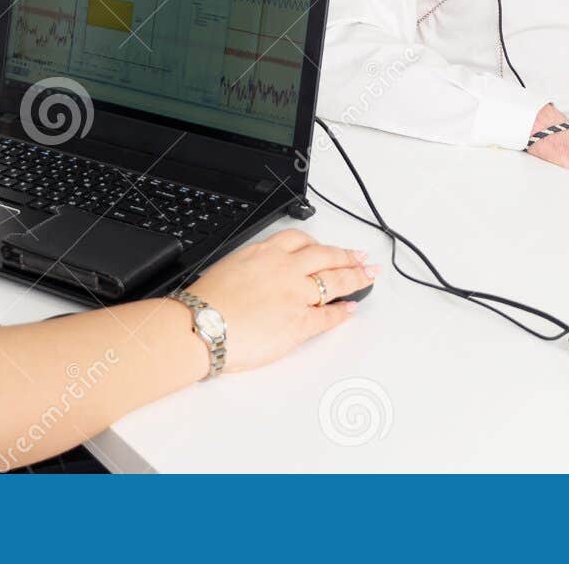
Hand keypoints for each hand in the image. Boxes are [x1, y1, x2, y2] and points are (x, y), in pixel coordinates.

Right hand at [182, 229, 376, 373]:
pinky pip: (328, 316)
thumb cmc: (206, 304)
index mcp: (264, 252)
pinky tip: (350, 309)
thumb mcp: (229, 268)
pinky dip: (342, 312)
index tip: (328, 247)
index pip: (301, 241)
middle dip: (348, 257)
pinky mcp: (300, 322)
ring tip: (367, 276)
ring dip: (355, 278)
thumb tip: (260, 275)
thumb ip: (252, 267)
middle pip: (326, 256)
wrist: (201, 327)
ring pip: (335, 281)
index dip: (320, 244)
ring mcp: (295, 295)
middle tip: (361, 258)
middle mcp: (284, 269)